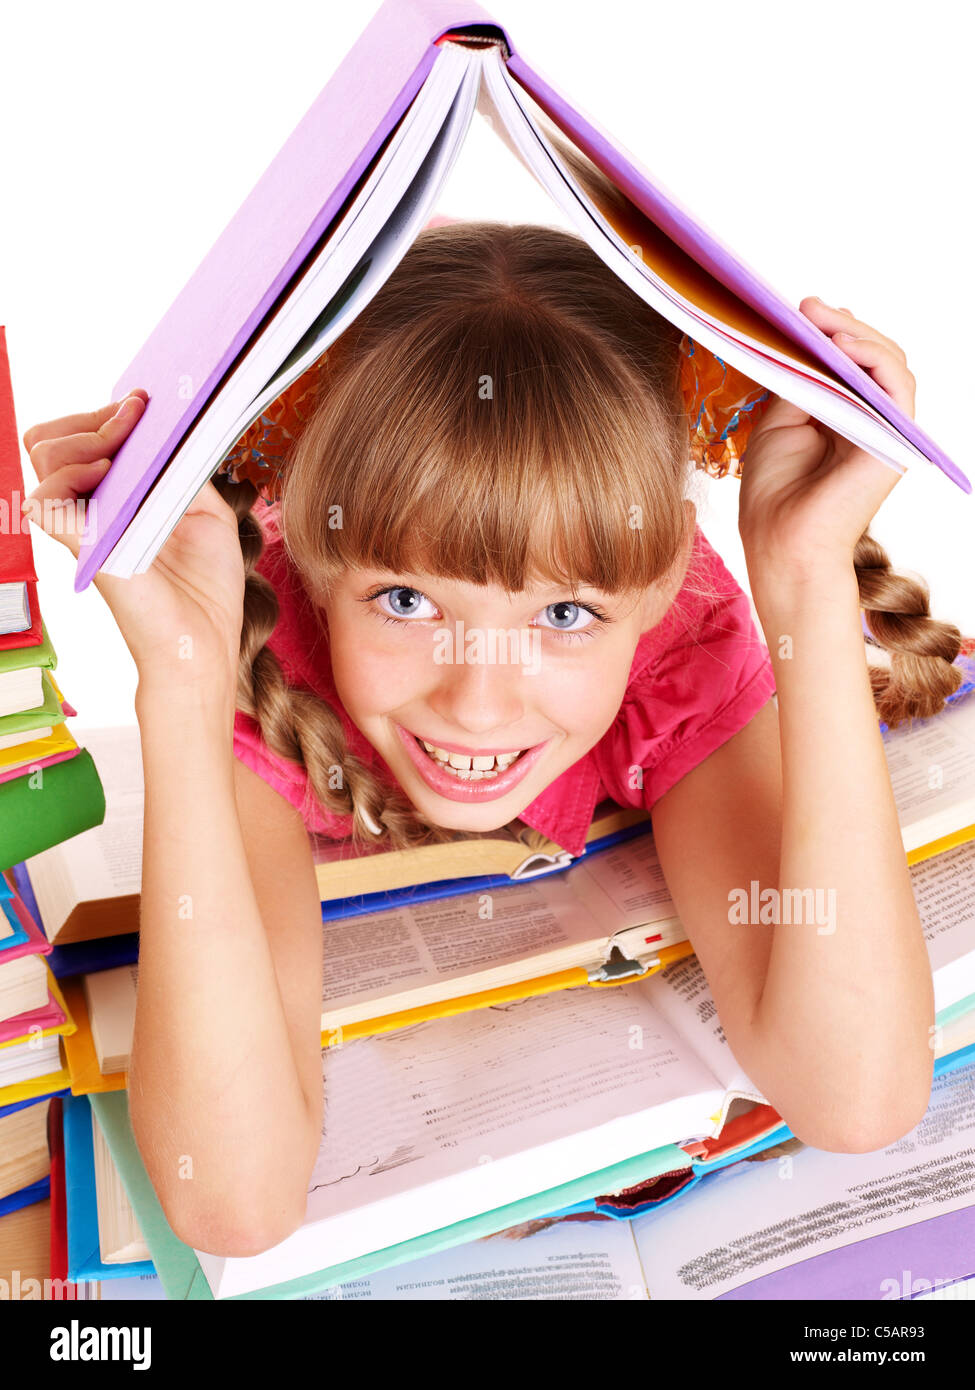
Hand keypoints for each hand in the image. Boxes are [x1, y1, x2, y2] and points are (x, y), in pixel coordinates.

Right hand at [22, 391, 245, 687]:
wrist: (205, 641)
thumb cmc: (206, 588)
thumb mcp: (207, 512)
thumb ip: (181, 468)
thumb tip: (167, 423)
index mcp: (115, 498)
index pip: (81, 436)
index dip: (105, 411)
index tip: (143, 400)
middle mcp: (89, 508)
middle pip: (52, 437)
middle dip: (93, 414)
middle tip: (134, 415)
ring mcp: (79, 525)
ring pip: (43, 453)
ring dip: (85, 434)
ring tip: (124, 442)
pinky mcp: (77, 546)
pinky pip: (43, 498)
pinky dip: (69, 473)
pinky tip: (108, 472)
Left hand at [737, 297, 915, 591]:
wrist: (781, 542)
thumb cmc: (774, 495)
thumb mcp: (779, 423)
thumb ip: (798, 383)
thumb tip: (805, 341)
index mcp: (841, 419)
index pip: (848, 364)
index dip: (829, 333)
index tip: (799, 312)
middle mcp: (869, 422)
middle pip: (870, 358)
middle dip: (841, 326)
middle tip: (807, 308)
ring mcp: (885, 430)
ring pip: (888, 364)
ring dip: (856, 334)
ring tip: (821, 319)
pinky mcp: (895, 440)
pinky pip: (898, 384)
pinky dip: (874, 358)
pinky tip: (843, 344)